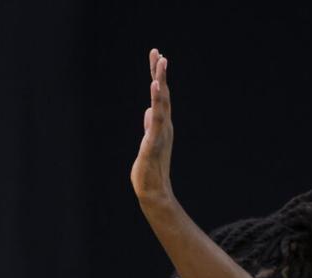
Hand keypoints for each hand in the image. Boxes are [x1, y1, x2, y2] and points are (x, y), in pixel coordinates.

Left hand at [130, 48, 174, 206]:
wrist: (152, 191)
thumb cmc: (149, 170)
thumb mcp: (147, 142)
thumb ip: (149, 126)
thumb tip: (148, 112)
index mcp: (161, 125)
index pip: (160, 97)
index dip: (158, 77)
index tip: (157, 57)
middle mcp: (164, 126)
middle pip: (163, 95)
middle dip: (160, 73)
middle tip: (158, 53)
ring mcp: (160, 133)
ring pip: (162, 103)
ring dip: (161, 83)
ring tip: (161, 64)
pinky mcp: (154, 142)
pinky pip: (156, 119)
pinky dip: (156, 103)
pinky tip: (155, 88)